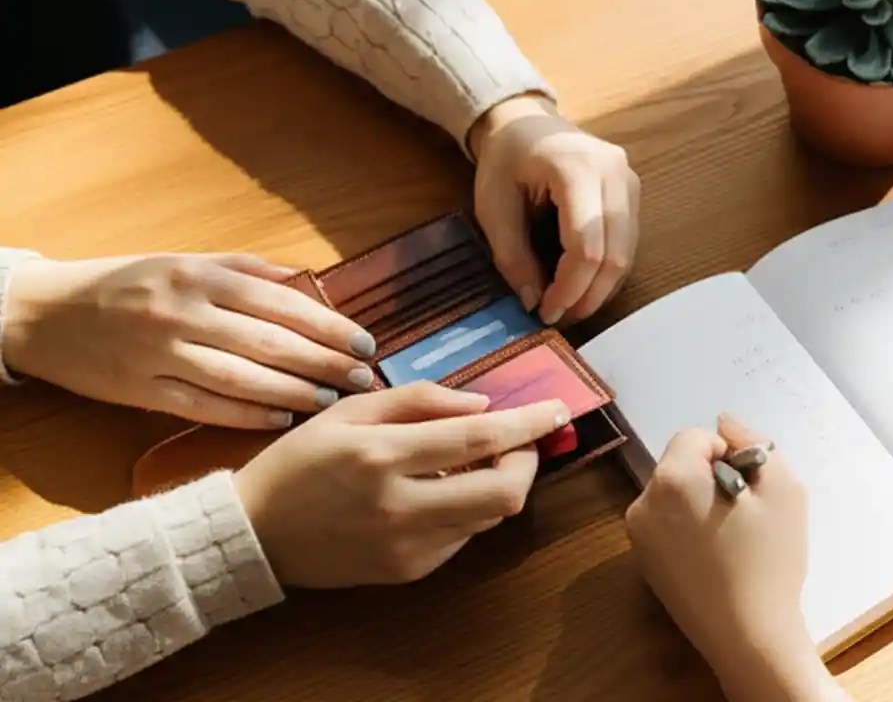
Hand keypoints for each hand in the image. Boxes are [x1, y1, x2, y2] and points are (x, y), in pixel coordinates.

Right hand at [3, 254, 377, 428]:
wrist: (44, 314)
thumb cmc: (127, 285)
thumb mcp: (184, 261)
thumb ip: (245, 269)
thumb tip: (306, 279)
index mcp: (200, 275)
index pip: (281, 302)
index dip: (329, 326)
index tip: (364, 343)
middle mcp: (183, 312)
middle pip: (269, 342)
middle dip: (323, 362)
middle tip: (361, 377)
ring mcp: (161, 353)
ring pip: (241, 378)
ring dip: (293, 392)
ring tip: (330, 400)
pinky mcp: (142, 390)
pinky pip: (204, 407)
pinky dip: (247, 415)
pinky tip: (282, 419)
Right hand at [234, 382, 569, 586]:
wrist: (255, 533)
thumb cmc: (300, 461)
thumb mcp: (350, 411)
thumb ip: (420, 400)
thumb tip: (482, 405)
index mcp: (380, 454)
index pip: (478, 439)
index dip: (527, 424)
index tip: (557, 410)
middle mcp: (398, 505)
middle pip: (503, 494)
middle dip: (527, 465)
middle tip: (521, 444)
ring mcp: (405, 546)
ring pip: (488, 517)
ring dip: (496, 485)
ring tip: (470, 462)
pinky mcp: (407, 571)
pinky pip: (461, 537)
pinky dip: (465, 509)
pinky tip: (439, 492)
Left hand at [469, 94, 639, 324]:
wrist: (526, 123)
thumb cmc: (505, 161)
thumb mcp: (492, 207)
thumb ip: (511, 256)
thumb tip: (533, 303)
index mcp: (576, 167)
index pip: (586, 245)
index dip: (569, 288)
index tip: (545, 313)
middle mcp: (615, 173)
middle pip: (615, 255)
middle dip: (588, 296)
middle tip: (558, 317)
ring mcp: (630, 182)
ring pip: (628, 255)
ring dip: (599, 289)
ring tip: (568, 305)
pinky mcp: (633, 194)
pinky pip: (628, 245)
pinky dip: (606, 273)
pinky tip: (581, 284)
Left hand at [625, 414, 848, 701]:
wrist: (749, 636)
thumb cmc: (770, 562)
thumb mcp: (783, 490)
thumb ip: (753, 441)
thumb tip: (725, 421)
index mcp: (672, 480)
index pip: (696, 437)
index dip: (729, 456)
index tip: (748, 491)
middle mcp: (643, 502)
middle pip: (680, 464)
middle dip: (712, 478)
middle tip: (744, 515)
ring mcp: (638, 535)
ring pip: (674, 493)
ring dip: (701, 502)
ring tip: (731, 538)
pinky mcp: (643, 561)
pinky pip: (666, 522)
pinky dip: (689, 528)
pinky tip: (715, 556)